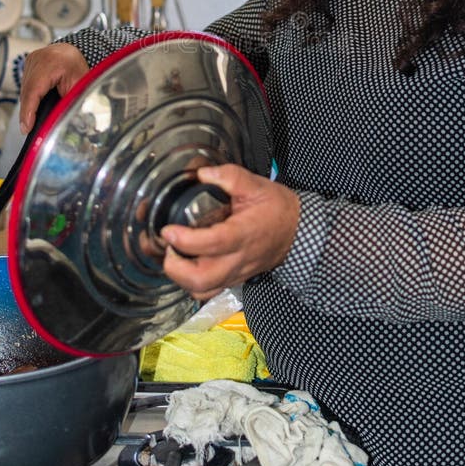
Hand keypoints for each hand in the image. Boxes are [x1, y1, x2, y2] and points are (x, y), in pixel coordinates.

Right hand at [19, 43, 88, 133]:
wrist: (74, 52)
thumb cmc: (79, 67)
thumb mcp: (79, 85)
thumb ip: (69, 102)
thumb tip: (59, 121)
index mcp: (52, 62)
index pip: (34, 89)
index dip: (29, 111)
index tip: (26, 127)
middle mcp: (38, 59)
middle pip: (27, 91)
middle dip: (28, 112)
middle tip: (28, 128)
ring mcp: (31, 61)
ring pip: (24, 89)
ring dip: (28, 105)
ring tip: (31, 120)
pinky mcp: (28, 64)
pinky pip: (26, 85)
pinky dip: (30, 97)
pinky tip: (34, 106)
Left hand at [158, 164, 299, 299]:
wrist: (297, 231)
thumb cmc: (277, 208)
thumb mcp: (256, 184)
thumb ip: (229, 176)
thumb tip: (202, 174)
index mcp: (244, 234)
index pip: (212, 244)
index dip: (185, 240)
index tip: (168, 229)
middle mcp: (238, 259)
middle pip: (201, 279)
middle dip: (175, 267)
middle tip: (167, 246)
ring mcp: (235, 273)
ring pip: (202, 290)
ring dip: (180, 277)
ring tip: (174, 255)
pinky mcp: (233, 279)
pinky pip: (208, 292)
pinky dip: (190, 283)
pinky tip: (186, 265)